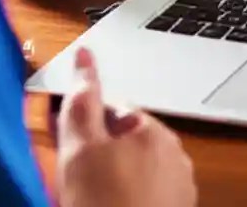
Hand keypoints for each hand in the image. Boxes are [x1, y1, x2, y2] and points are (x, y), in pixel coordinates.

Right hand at [56, 47, 196, 206]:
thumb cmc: (101, 205)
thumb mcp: (79, 149)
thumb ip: (81, 99)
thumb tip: (84, 55)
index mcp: (153, 130)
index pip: (112, 111)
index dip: (83, 128)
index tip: (67, 149)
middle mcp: (175, 153)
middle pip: (126, 141)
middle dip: (100, 153)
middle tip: (74, 182)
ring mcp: (180, 186)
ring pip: (137, 171)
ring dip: (115, 179)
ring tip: (92, 201)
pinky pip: (148, 196)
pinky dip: (131, 200)